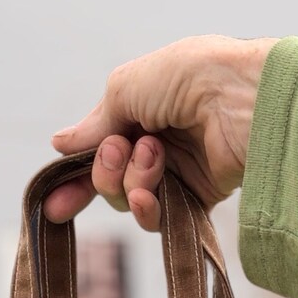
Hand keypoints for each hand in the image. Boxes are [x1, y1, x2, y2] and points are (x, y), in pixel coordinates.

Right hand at [44, 35, 277, 230]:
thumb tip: (59, 143)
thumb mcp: (128, 87)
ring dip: (132, 181)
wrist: (243, 99)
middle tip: (119, 153)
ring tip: (154, 157)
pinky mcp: (198, 198)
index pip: (100, 151)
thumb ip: (95, 123)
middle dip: (106, 172)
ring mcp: (178, 172)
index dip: (76, 177)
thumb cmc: (190, 78)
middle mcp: (158, 143)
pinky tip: (147, 196)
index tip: (54, 203)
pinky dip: (148, 210)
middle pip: (110, 181)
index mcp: (143, 111)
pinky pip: (160, 219)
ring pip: (130, 200)